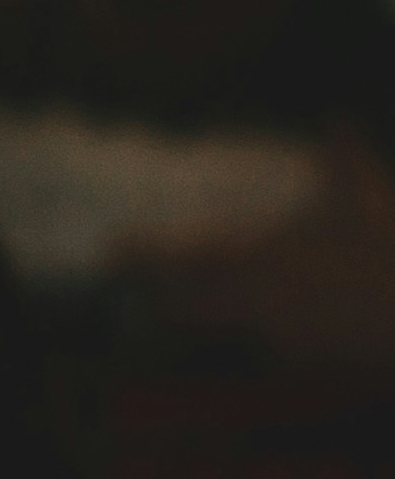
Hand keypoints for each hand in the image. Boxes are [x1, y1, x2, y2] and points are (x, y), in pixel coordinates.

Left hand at [120, 133, 394, 373]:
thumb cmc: (385, 248)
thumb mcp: (364, 195)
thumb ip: (342, 158)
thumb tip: (335, 120)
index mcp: (255, 258)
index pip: (179, 258)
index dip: (140, 254)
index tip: (110, 249)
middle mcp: (253, 299)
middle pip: (185, 305)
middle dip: (163, 297)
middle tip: (143, 291)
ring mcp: (274, 333)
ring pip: (231, 322)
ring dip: (221, 312)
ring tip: (213, 304)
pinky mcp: (299, 358)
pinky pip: (276, 343)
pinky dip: (277, 330)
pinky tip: (297, 319)